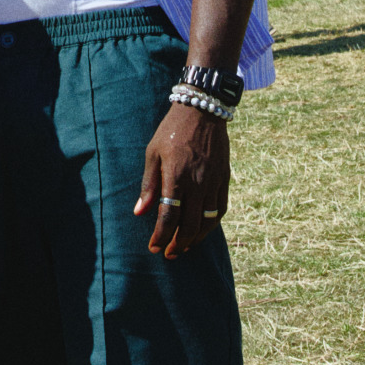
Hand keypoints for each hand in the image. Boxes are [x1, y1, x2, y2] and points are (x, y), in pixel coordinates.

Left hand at [135, 102, 229, 258]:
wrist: (202, 111)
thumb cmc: (171, 131)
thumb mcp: (152, 154)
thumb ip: (148, 185)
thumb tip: (139, 213)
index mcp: (177, 177)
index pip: (168, 216)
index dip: (161, 235)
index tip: (154, 247)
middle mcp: (198, 183)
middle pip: (189, 224)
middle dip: (177, 243)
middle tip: (168, 253)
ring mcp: (214, 182)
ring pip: (207, 221)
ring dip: (195, 238)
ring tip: (184, 247)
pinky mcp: (224, 179)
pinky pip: (221, 209)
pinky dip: (212, 224)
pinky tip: (202, 230)